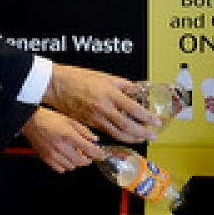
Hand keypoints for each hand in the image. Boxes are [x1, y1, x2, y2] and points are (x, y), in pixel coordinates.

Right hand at [21, 107, 105, 171]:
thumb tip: (94, 139)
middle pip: (82, 162)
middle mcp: (62, 147)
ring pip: (72, 167)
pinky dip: (66, 166)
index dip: (99, 154)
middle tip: (88, 154)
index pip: (90, 150)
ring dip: (77, 162)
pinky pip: (61, 169)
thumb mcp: (70, 120)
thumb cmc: (49, 119)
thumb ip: (84, 131)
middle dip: (88, 159)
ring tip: (75, 154)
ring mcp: (54, 155)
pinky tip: (66, 158)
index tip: (102, 155)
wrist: (32, 122)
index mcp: (70, 136)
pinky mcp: (47, 159)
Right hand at [43, 64, 159, 142]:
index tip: (156, 121)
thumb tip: (136, 89)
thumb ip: (123, 84)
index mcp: (109, 95)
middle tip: (152, 136)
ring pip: (117, 134)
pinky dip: (118, 136)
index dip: (147, 117)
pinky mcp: (89, 124)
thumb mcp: (104, 76)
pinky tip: (125, 135)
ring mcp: (95, 118)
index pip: (134, 109)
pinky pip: (107, 133)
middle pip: (127, 126)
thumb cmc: (77, 78)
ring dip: (132, 138)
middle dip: (143, 133)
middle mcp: (103, 109)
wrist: (57, 85)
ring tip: (142, 138)